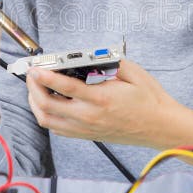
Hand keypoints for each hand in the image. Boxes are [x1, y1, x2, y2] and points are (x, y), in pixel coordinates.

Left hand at [25, 59, 181, 146]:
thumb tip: (90, 57)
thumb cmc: (149, 100)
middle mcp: (89, 117)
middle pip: (48, 105)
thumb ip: (109, 63)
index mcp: (101, 99)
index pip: (65, 87)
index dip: (45, 76)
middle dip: (34, 88)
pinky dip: (46, 116)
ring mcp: (86, 129)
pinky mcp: (87, 135)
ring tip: (35, 89)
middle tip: (32, 75)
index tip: (35, 68)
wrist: (159, 127)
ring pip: (48, 120)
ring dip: (36, 103)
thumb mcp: (133, 73)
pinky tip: (48, 104)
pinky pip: (57, 129)